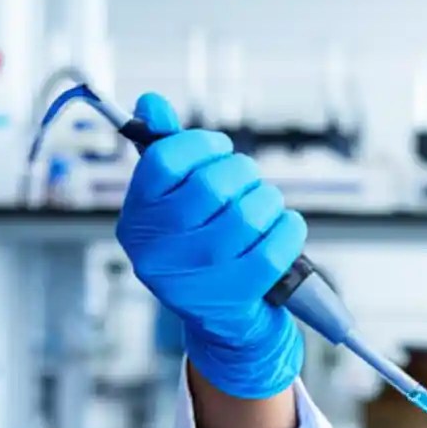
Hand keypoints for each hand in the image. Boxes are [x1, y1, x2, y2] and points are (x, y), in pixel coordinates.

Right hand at [117, 93, 306, 398]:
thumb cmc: (200, 252)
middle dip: (243, 173)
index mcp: (137, 222)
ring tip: (265, 210)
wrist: (223, 326)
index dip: (201, 144)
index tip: (220, 150)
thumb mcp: (174, 206)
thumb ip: (163, 153)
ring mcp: (196, 279)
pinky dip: (289, 228)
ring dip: (268, 201)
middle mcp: (158, 253)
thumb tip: (150, 101)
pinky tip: (284, 229)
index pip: (164, 160)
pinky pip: (277, 243)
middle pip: (212, 183)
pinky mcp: (236, 297)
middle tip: (249, 183)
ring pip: (250, 212)